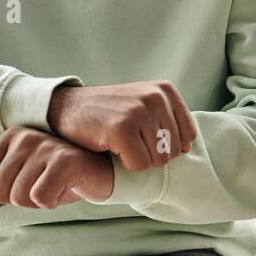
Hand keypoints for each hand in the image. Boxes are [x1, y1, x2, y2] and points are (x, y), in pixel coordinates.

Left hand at [0, 126, 113, 218]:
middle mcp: (25, 137)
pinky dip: (52, 202)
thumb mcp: (23, 183)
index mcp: (11, 136)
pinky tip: (66, 188)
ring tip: (55, 186)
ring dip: (38, 202)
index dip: (0, 191)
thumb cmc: (60, 177)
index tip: (25, 182)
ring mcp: (45, 146)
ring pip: (19, 197)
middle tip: (43, 186)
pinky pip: (40, 198)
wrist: (101, 175)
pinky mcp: (63, 161)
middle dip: (20, 199)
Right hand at [48, 81, 197, 170]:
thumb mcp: (143, 106)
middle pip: (173, 151)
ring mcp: (139, 111)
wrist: (67, 108)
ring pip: (157, 160)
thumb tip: (188, 148)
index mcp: (165, 90)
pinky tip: (111, 147)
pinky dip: (125, 164)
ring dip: (137, 160)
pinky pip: (139, 165)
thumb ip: (168, 122)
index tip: (144, 137)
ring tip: (120, 142)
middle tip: (128, 141)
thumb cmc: (108, 113)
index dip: (167, 145)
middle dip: (151, 154)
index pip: (188, 135)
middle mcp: (156, 97)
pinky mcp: (122, 128)